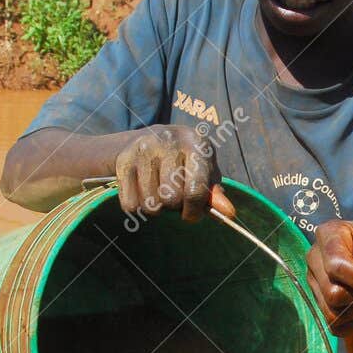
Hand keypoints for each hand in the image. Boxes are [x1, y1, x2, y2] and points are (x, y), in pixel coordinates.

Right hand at [113, 126, 234, 221]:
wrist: (152, 138)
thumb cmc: (188, 162)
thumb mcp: (206, 172)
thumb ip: (214, 194)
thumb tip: (228, 214)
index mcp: (196, 143)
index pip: (195, 190)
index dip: (194, 211)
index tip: (192, 214)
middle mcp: (167, 142)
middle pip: (170, 199)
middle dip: (175, 208)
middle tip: (175, 199)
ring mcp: (143, 150)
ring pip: (150, 205)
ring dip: (157, 208)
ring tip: (161, 193)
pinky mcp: (124, 161)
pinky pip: (130, 205)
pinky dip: (139, 207)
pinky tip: (145, 192)